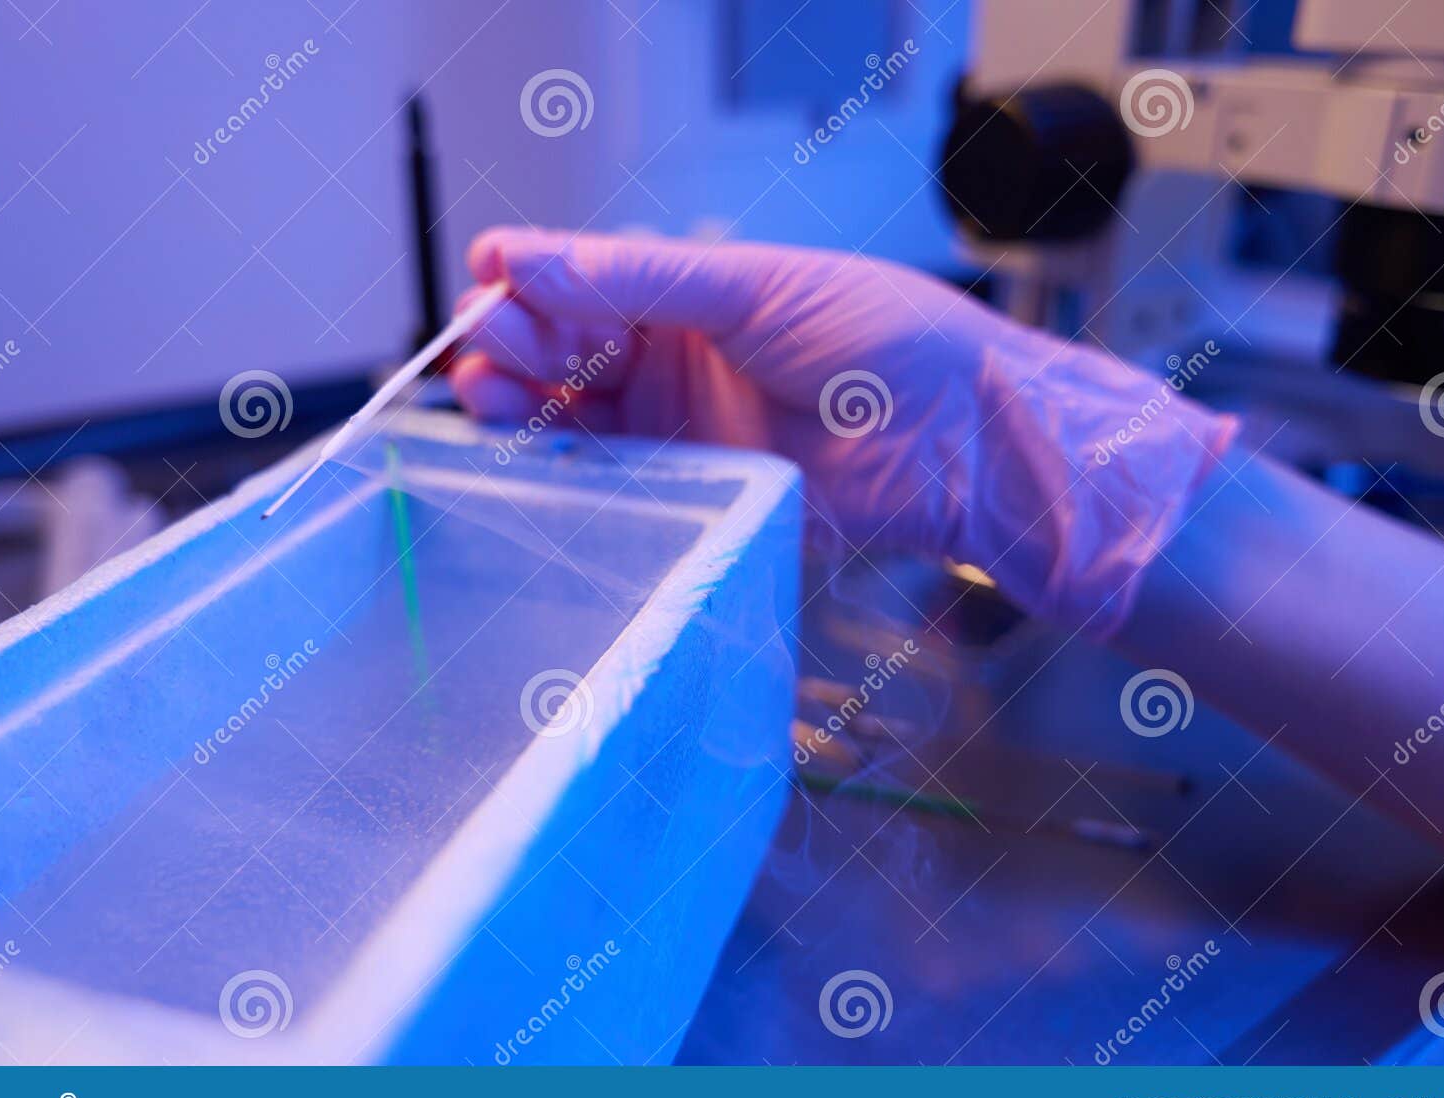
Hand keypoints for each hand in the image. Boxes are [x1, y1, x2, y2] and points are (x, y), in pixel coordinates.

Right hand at [454, 227, 1235, 635]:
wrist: (954, 436)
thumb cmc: (882, 339)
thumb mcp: (749, 286)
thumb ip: (633, 279)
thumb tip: (525, 257)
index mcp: (689, 296)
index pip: (580, 283)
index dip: (530, 282)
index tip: (492, 279)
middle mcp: (675, 361)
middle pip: (561, 350)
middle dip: (514, 341)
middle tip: (490, 343)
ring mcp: (679, 431)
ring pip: (569, 415)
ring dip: (518, 401)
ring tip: (490, 392)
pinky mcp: (691, 495)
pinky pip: (606, 481)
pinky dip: (558, 464)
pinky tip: (529, 445)